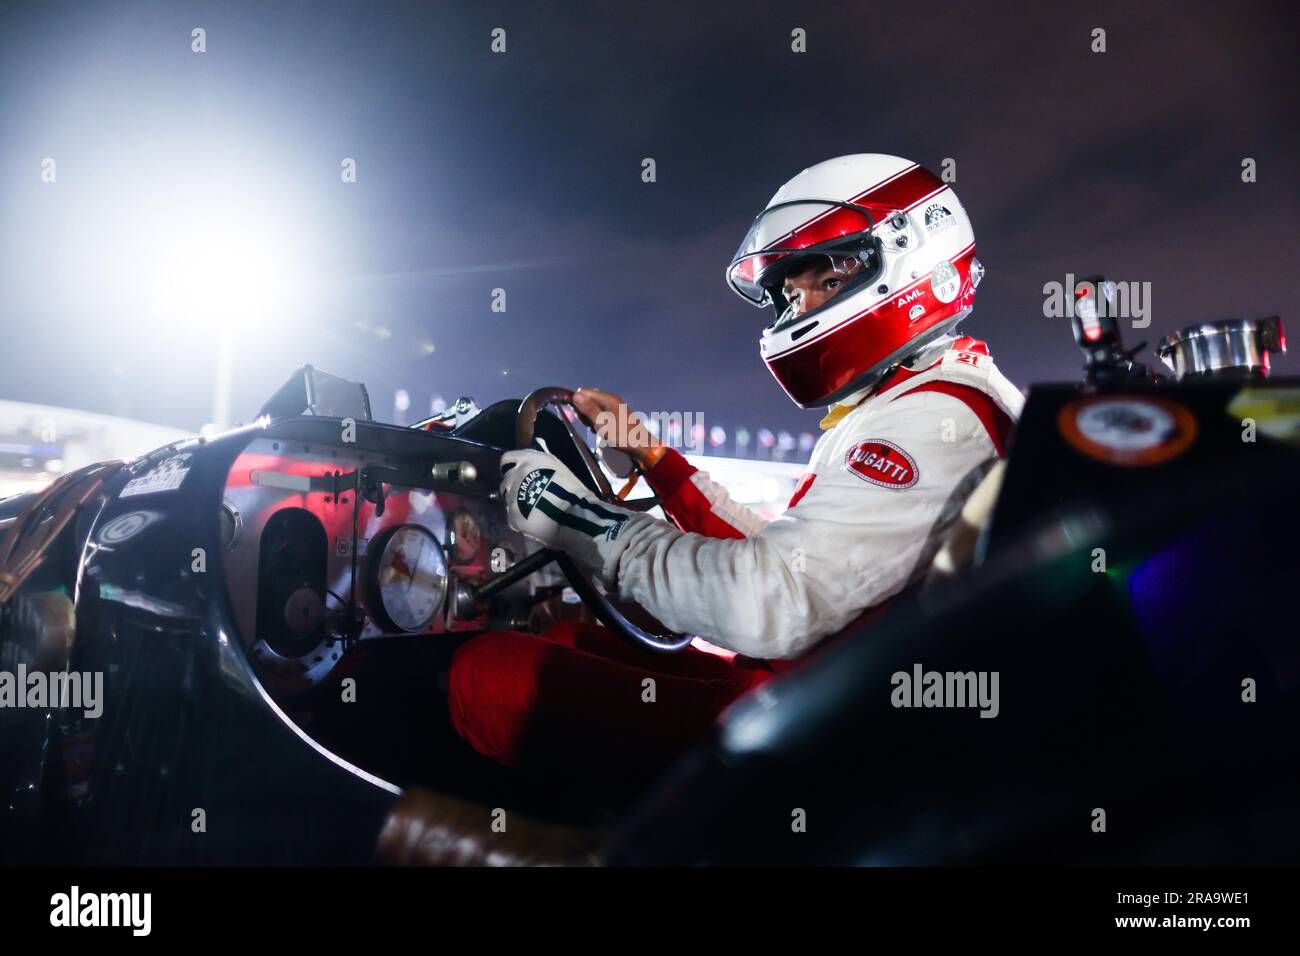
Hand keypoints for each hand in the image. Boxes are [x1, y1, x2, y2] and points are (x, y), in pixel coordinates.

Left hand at [499, 448, 635, 580]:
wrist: (573, 513)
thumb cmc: (570, 487)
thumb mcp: (557, 465)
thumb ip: (543, 454)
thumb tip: (538, 441)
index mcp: (526, 460)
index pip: (507, 459)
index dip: (511, 467)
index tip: (518, 474)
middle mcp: (514, 475)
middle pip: (506, 480)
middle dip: (513, 486)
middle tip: (527, 495)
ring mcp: (511, 496)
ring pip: (507, 498)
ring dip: (515, 502)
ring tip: (530, 509)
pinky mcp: (511, 515)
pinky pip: (511, 515)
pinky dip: (519, 517)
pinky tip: (532, 520)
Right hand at [572, 387, 661, 465]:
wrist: (641, 446)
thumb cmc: (623, 437)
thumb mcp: (602, 424)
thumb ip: (589, 409)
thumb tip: (576, 395)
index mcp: (608, 398)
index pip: (583, 392)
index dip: (577, 402)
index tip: (579, 416)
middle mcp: (610, 399)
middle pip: (587, 399)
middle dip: (583, 411)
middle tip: (590, 424)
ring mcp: (613, 406)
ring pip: (592, 407)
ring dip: (590, 418)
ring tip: (597, 429)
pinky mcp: (615, 413)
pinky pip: (599, 413)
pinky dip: (597, 421)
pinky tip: (601, 430)